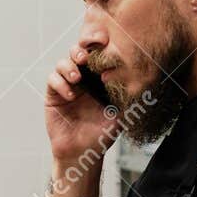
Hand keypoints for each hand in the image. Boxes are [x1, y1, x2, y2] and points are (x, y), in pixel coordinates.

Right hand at [44, 44, 120, 165]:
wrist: (81, 152)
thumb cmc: (102, 135)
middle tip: (85, 58)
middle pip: (77, 54)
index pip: (97, 57)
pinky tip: (70, 95)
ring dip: (68, 66)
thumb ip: (127, 98)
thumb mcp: (121, 115)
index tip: (104, 43)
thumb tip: (143, 81)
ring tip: (76, 77)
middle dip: (79, 51)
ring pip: (63, 64)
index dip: (98, 47)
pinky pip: (53, 80)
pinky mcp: (54, 96)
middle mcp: (82, 80)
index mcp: (99, 81)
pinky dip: (60, 83)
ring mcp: (67, 87)